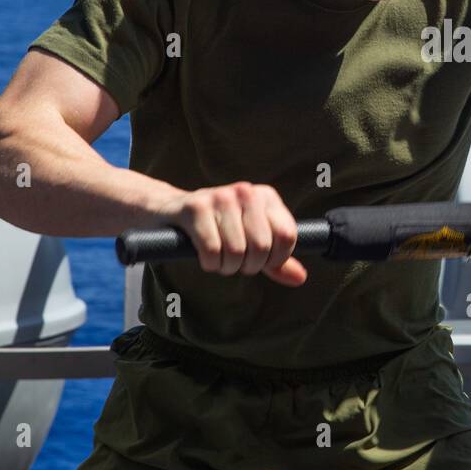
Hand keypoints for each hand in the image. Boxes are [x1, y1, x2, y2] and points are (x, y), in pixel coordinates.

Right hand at [155, 182, 306, 284]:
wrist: (170, 211)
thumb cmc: (217, 228)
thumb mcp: (251, 240)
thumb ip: (276, 260)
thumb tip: (300, 278)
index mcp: (266, 196)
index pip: (287, 235)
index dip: (276, 259)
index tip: (263, 262)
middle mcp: (246, 192)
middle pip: (261, 246)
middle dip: (249, 266)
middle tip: (236, 264)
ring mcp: (220, 197)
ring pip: (236, 251)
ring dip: (226, 267)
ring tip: (219, 260)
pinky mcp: (195, 207)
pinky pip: (211, 249)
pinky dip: (209, 263)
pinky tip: (205, 257)